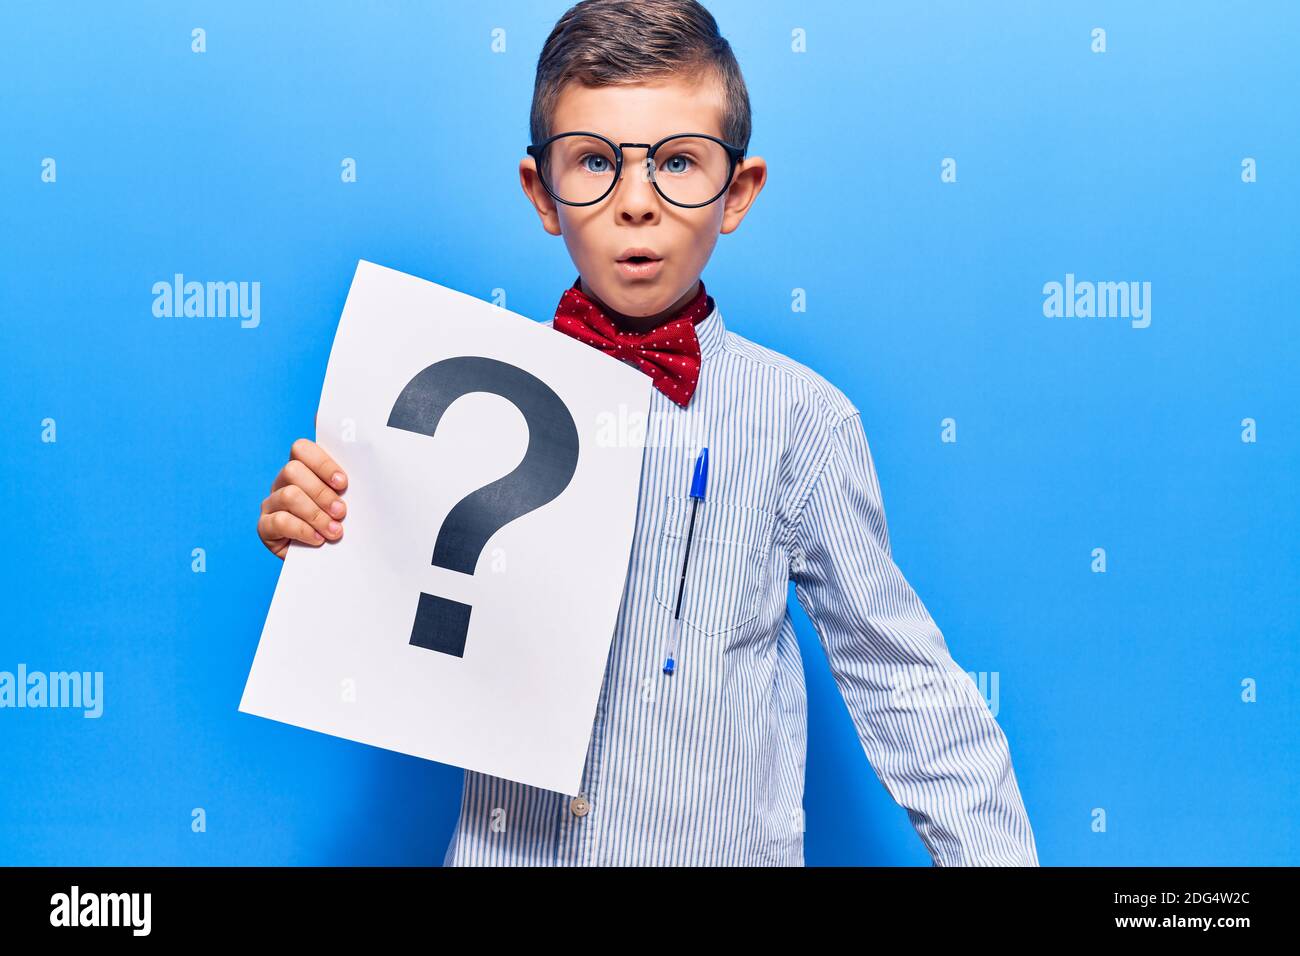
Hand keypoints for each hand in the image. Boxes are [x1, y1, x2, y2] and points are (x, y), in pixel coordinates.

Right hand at [258, 438, 348, 559]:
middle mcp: (282, 482)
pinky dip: (303, 530)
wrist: (324, 559)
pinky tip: (318, 539)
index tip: (343, 483)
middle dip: (321, 492)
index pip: (302, 449)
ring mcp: (271, 503)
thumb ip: (344, 488)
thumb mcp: (342, 502)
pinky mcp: (265, 526)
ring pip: (288, 495)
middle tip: (341, 512)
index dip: (322, 463)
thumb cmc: (337, 523)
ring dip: (316, 514)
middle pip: (292, 470)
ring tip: (334, 530)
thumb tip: (364, 476)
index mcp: (302, 469)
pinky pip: (280, 521)